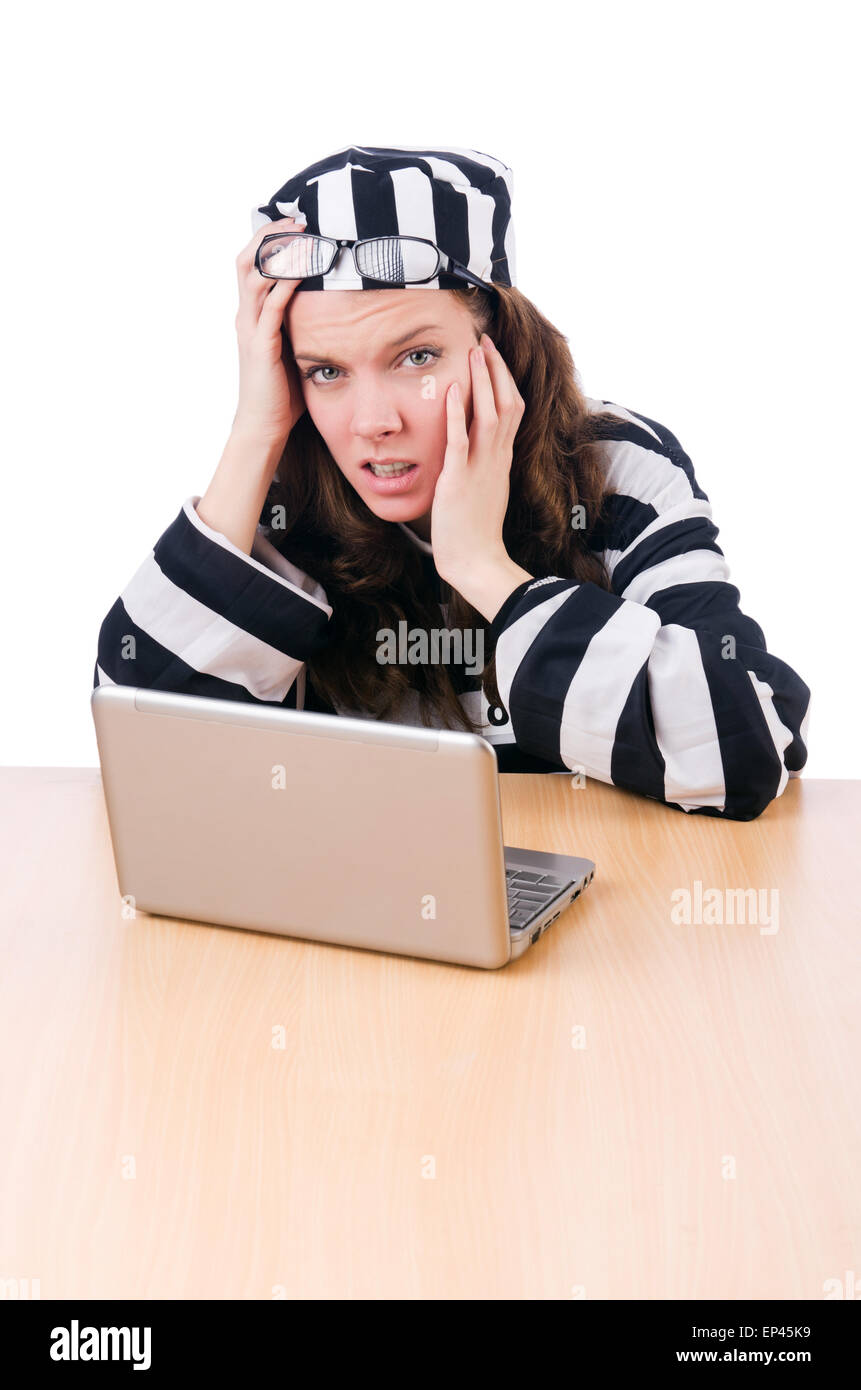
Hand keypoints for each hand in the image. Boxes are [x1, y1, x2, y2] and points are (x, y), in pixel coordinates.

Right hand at [231, 216, 308, 445]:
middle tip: (299, 219)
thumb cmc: (282, 392)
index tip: (299, 222)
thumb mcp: (294, 348)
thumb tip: (335, 308)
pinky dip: (284, 284)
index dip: (272, 238)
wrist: (264, 425)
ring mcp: (251, 329)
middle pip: (248, 259)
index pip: (255, 263)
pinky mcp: (261, 345)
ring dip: (279, 253)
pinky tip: (302, 270)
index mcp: (253, 314)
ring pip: (255, 276)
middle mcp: (247, 316)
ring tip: (302, 234)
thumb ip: (304, 325)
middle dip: (272, 234)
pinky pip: (270, 307)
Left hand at [430, 334, 524, 584]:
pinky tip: (450, 390)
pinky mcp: (459, 480)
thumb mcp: (485, 489)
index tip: (493, 356)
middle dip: (497, 369)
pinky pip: (460, 441)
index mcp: (502, 459)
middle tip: (485, 340)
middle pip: (508, 403)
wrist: (476, 561)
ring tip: (474, 352)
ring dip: (483, 381)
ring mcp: (480, 468)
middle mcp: (497, 458)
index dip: (504, 379)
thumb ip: (484, 464)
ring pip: (490, 414)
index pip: (512, 409)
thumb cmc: (476, 531)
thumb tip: (477, 447)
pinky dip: (457, 414)